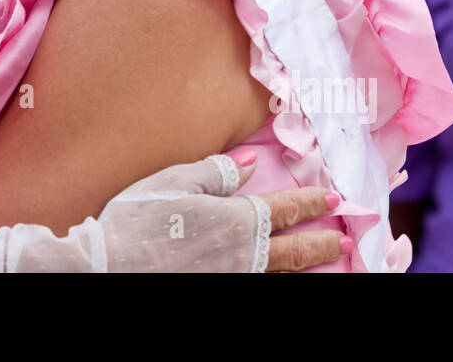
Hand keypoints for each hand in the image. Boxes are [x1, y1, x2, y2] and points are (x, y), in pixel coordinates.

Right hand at [0, 154, 347, 271]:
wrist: (108, 266)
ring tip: (329, 264)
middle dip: (322, 243)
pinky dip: (277, 280)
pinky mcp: (216, 290)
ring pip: (281, 275)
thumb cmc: (137, 218)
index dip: (310, 202)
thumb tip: (251, 163)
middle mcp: (243, 255)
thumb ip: (217, 171)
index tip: (333, 198)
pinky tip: (281, 277)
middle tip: (345, 239)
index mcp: (235, 219)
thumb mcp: (175, 180)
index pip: (284, 208)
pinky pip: (258, 285)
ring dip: (308, 268)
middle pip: (294, 250)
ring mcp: (232, 279)